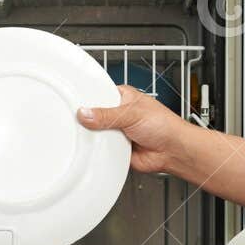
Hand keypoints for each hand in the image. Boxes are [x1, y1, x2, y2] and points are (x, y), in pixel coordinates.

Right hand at [77, 85, 191, 174]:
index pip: (98, 94)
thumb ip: (106, 115)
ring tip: (90, 136)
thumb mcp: (131, 113)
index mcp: (122, 97)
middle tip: (78, 123)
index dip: (86, 99)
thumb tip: (85, 113)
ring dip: (95, 137)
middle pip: (93, 115)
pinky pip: (101, 149)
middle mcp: (117, 114)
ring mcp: (116, 131)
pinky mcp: (116, 148)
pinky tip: (97, 150)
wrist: (173, 151)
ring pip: (96, 134)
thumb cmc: (164, 125)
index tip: (72, 103)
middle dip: (88, 121)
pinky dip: (99, 151)